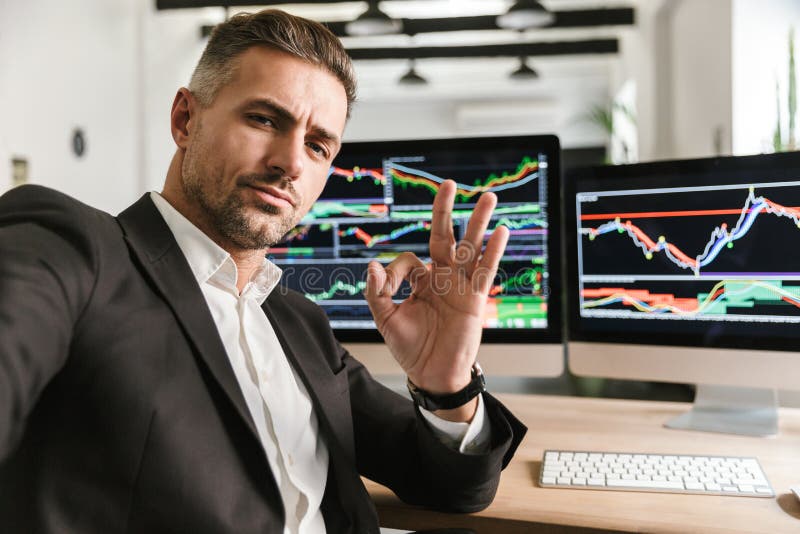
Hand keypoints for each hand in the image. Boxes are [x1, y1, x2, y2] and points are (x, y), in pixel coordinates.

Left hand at [363, 180, 508, 420]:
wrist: (432, 375)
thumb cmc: (410, 348)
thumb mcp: (385, 319)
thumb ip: (376, 293)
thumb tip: (372, 265)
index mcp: (422, 280)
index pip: (410, 259)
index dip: (393, 271)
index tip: (386, 289)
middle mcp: (443, 277)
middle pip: (446, 237)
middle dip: (447, 211)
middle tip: (450, 183)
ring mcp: (460, 286)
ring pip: (470, 248)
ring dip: (478, 222)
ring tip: (489, 197)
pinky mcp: (474, 299)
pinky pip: (485, 271)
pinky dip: (493, 251)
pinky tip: (502, 231)